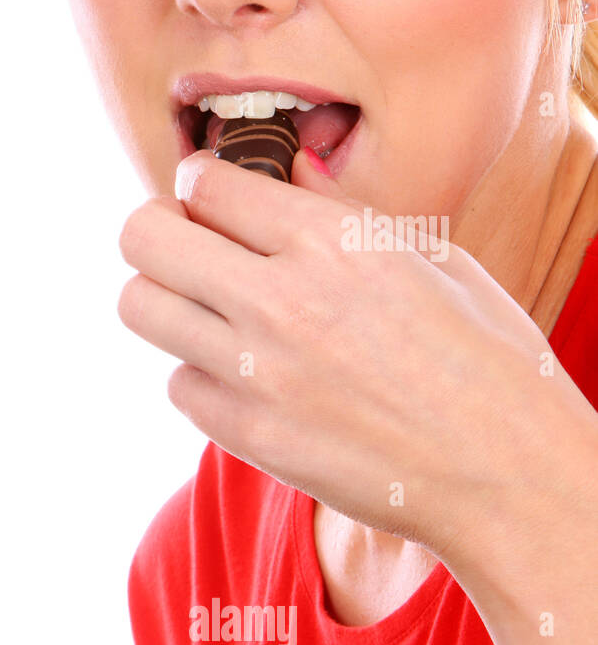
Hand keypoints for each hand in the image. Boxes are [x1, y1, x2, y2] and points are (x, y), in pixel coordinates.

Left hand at [117, 149, 596, 563]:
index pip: (203, 182)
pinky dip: (200, 375)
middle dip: (156, 231)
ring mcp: (254, 371)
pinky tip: (245, 377)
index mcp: (333, 242)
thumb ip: (342, 213)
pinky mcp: (244, 433)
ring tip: (207, 310)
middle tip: (186, 247)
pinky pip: (177, 383)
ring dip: (164, 300)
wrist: (505, 473)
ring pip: (139, 307)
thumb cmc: (484, 359)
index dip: (199, 184)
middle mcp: (280, 299)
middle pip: (142, 238)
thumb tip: (286, 171)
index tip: (208, 198)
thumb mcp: (430, 259)